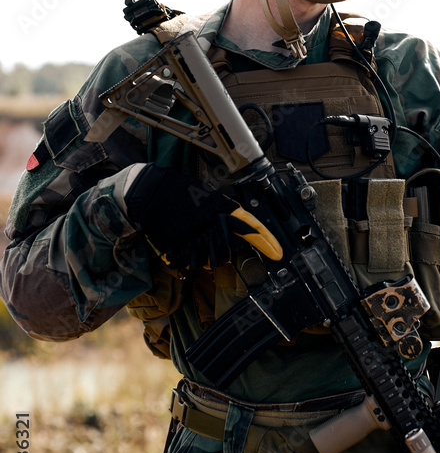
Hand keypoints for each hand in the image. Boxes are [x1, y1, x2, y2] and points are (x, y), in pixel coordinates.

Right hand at [126, 165, 281, 269]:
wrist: (148, 190)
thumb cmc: (178, 189)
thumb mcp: (205, 193)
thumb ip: (222, 209)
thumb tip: (238, 223)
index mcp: (219, 206)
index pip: (249, 226)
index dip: (266, 241)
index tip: (278, 253)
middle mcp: (209, 222)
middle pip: (224, 254)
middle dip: (220, 256)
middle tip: (210, 246)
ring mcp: (192, 235)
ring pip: (206, 261)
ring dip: (202, 257)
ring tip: (192, 242)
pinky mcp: (176, 244)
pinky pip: (186, 262)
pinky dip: (185, 259)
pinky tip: (180, 245)